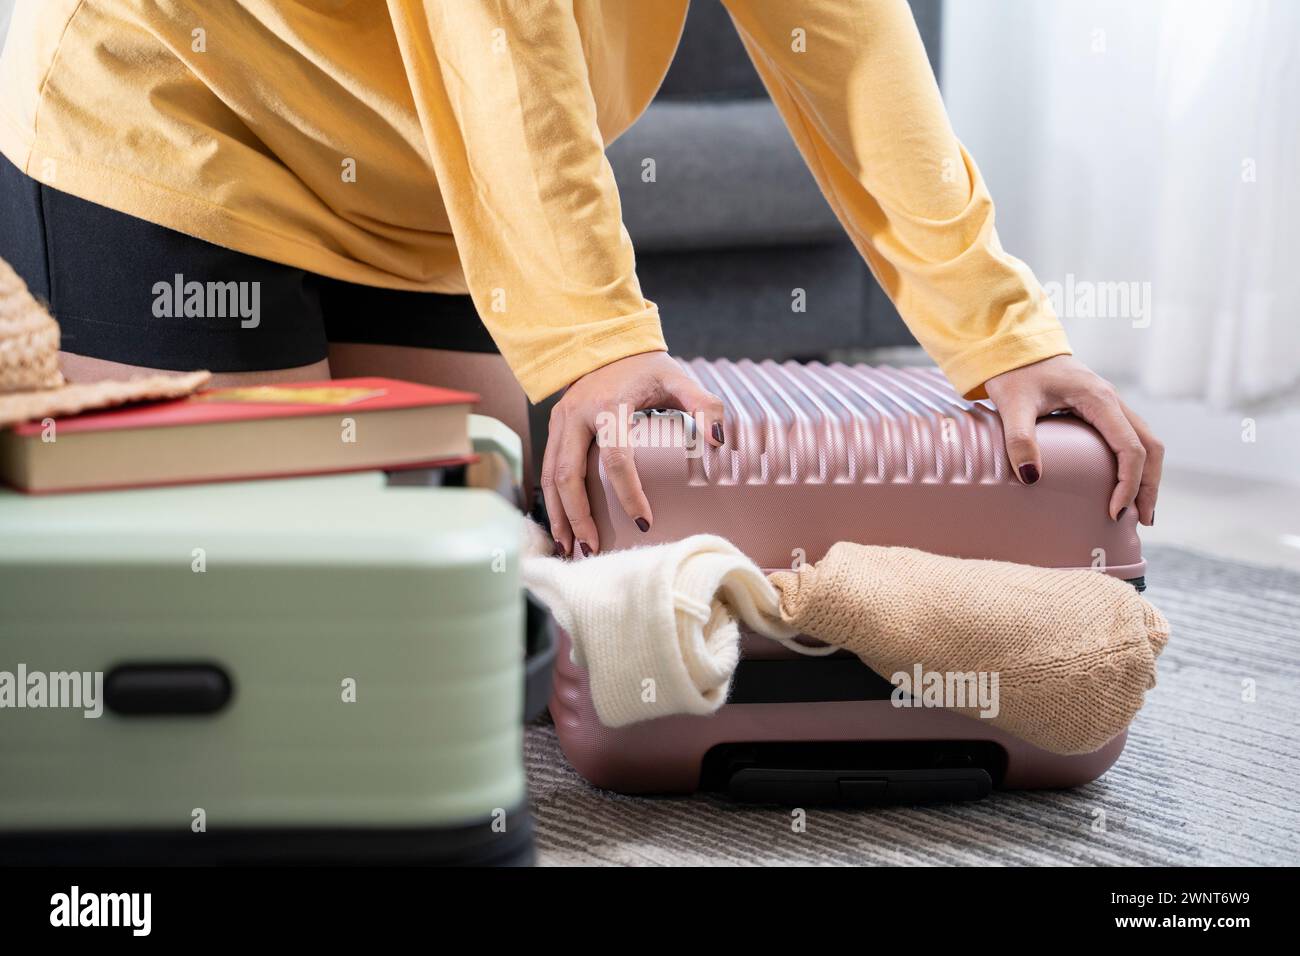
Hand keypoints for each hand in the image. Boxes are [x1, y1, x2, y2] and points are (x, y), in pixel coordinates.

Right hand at [541, 351, 725, 555]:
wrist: (608, 343)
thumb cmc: (646, 366)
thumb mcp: (678, 378)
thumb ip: (703, 405)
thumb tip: (718, 440)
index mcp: (608, 406)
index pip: (616, 459)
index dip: (628, 493)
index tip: (644, 521)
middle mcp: (576, 415)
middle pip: (569, 475)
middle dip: (578, 516)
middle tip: (591, 550)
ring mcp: (559, 421)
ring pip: (550, 476)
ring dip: (559, 515)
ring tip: (569, 548)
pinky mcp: (554, 428)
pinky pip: (548, 469)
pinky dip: (553, 501)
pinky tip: (562, 525)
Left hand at [984, 355, 1161, 523]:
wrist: (1014, 345)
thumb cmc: (1014, 372)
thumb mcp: (1012, 404)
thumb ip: (1019, 439)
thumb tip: (1031, 479)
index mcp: (1099, 400)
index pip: (1130, 448)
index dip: (1128, 483)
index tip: (1113, 511)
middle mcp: (1113, 401)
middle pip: (1149, 447)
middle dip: (1148, 485)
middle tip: (1141, 520)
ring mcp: (1110, 404)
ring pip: (1144, 442)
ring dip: (1146, 476)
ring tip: (1137, 510)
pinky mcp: (1100, 408)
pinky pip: (1128, 437)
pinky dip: (1134, 463)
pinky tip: (1122, 483)